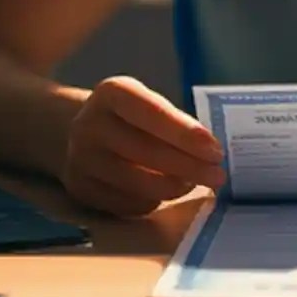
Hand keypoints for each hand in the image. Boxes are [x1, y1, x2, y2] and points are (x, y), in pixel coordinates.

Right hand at [62, 76, 225, 217]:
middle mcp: (89, 124)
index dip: (184, 133)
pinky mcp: (82, 190)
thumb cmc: (130, 118)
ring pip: (140, 183)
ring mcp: (81, 160)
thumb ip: (175, 123)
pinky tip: (165, 191)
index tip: (214, 150)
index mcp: (112, 93)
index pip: (150, 111)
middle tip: (218, 175)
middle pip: (146, 151)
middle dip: (190, 166)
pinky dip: (155, 200)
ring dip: (176, 187)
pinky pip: (129, 203)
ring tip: (194, 183)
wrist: (77, 132)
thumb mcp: (147, 105)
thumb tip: (212, 154)